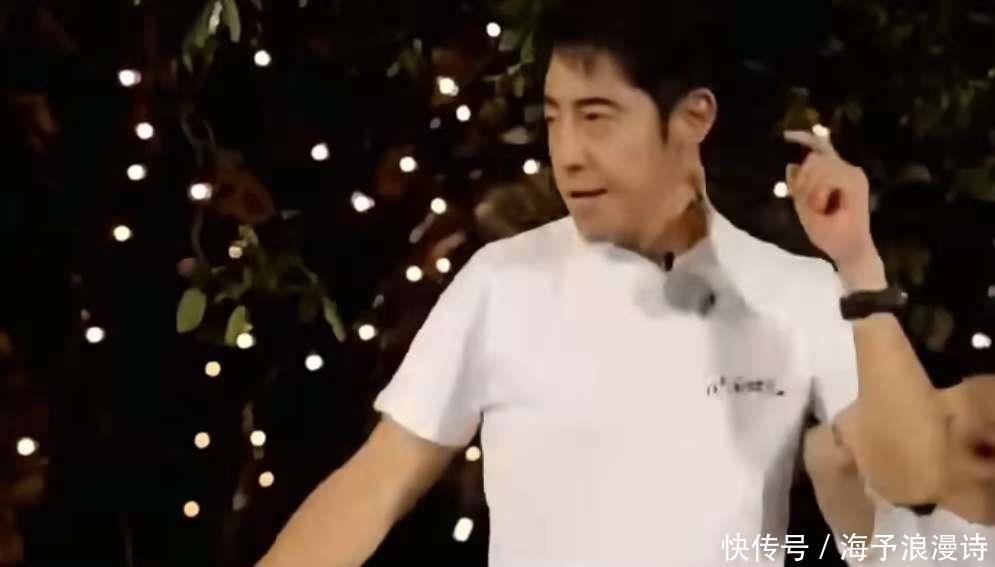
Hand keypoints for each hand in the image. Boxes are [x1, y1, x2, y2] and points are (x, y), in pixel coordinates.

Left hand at [783, 130, 884, 290]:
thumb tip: (791, 165)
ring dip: (810, 187)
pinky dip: (819, 192)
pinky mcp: (856, 181)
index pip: (819, 147)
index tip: (786, 135)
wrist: (848, 250)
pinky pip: (827, 176)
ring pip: (818, 164)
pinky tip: (823, 206)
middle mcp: (846, 168)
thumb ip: (799, 185)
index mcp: (835, 173)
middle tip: (805, 201)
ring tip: (817, 207)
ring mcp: (853, 173)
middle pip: (814, 155)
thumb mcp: (804, 205)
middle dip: (802, 179)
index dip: (804, 138)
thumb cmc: (828, 231)